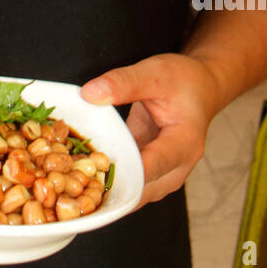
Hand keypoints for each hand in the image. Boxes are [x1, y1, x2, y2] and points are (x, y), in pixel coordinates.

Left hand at [80, 53, 221, 207]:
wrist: (200, 88)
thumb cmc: (183, 81)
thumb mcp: (154, 73)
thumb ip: (123, 83)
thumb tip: (89, 94)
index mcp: (184, 145)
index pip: (150, 169)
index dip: (119, 174)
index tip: (87, 174)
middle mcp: (176, 169)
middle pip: (138, 192)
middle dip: (104, 188)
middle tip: (66, 181)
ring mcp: (163, 176)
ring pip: (131, 195)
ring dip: (102, 189)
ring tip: (67, 180)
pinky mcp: (149, 174)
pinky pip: (127, 184)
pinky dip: (105, 180)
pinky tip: (77, 174)